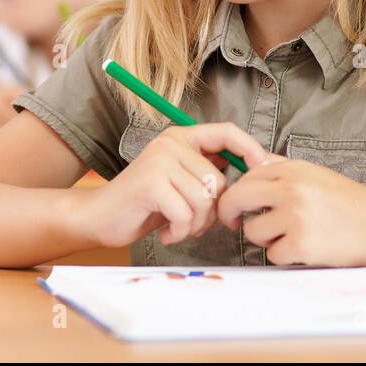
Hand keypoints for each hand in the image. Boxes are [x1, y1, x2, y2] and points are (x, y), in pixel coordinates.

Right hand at [78, 122, 268, 249]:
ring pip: (204, 200)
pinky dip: (180, 231)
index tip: (265, 171)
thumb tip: (257, 166)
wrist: (101, 218)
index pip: (228, 132)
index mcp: (182, 137)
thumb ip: (210, 171)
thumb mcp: (182, 182)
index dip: (252, 149)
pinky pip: (186, 214)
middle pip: (219, 180)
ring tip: (178, 228)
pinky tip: (167, 233)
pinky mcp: (150, 183)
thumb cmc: (146, 204)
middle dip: (213, 212)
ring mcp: (160, 160)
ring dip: (195, 225)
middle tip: (194, 224)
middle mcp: (171, 143)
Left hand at [217, 155, 365, 266]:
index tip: (237, 204)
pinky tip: (303, 248)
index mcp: (294, 170)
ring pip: (252, 231)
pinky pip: (272, 255)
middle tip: (232, 223)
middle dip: (229, 212)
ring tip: (290, 236)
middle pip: (238, 198)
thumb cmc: (350, 202)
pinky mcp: (301, 245)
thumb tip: (253, 165)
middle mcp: (291, 190)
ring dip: (265, 239)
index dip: (237, 192)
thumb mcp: (316, 174)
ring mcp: (295, 217)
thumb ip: (283, 170)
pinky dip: (284, 256)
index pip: (247, 177)